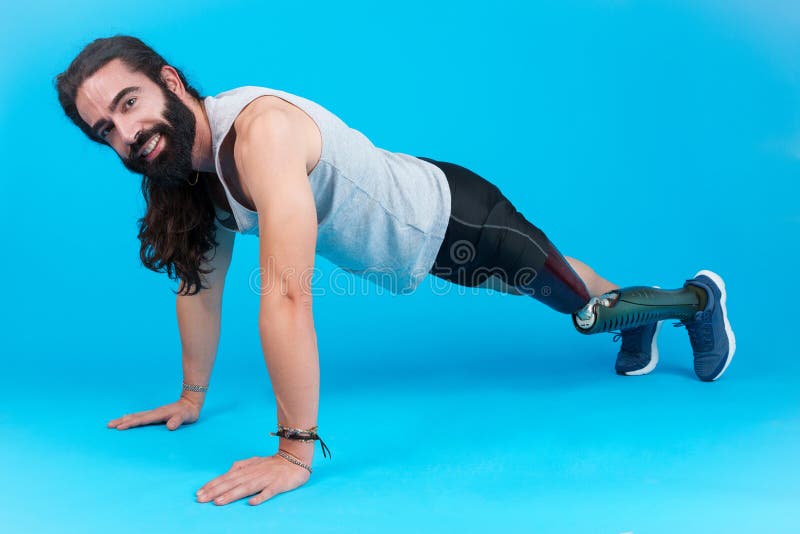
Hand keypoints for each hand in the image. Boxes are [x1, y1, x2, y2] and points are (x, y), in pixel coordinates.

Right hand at [107, 396, 201, 430]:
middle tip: (109, 425)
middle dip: (122, 421)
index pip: (142, 420)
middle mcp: (154, 413)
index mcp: (159, 414)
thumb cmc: (188, 412)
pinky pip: (140, 416)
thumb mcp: (186, 417)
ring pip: (136, 415)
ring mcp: (154, 412)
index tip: (120, 427)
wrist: (191, 402)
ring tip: (112, 423)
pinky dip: (130, 417)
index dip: (131, 424)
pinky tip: (126, 418)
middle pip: (135, 417)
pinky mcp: (155, 414)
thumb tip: (170, 426)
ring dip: (124, 419)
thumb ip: (178, 421)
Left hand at [196, 454, 310, 505]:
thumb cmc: (273, 464)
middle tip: (201, 499)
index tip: (199, 493)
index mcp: (247, 469)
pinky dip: (260, 496)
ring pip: (246, 487)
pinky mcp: (278, 484)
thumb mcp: (254, 462)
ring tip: (219, 502)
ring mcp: (266, 479)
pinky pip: (269, 491)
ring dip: (232, 494)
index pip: (227, 477)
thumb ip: (240, 467)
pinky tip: (252, 503)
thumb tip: (226, 472)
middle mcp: (254, 473)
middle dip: (216, 491)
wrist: (296, 459)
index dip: (213, 484)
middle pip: (232, 483)